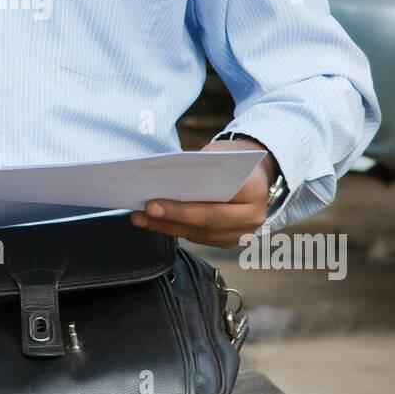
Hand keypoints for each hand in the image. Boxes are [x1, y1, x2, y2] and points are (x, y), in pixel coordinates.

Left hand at [130, 138, 275, 248]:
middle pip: (204, 225)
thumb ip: (196, 169)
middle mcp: (253, 218)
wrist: (254, 170)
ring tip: (140, 217)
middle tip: (142, 213)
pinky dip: (175, 228)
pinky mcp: (228, 239)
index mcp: (254, 193)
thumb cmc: (231, 158)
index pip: (212, 207)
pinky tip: (154, 221)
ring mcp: (242, 233)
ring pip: (198, 234)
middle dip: (169, 220)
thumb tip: (158, 182)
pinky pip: (198, 237)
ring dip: (166, 227)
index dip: (179, 210)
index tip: (151, 205)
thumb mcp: (218, 154)